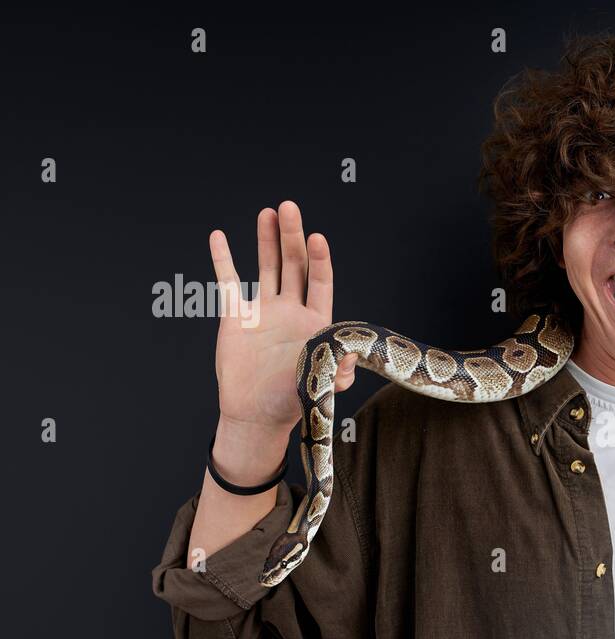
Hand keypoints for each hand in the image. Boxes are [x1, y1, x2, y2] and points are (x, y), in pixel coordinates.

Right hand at [209, 200, 357, 438]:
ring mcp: (264, 310)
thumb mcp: (319, 385)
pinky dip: (223, 259)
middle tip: (289, 207)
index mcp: (315, 322)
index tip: (317, 238)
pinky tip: (219, 236)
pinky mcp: (236, 316)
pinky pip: (228, 282)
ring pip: (267, 266)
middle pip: (294, 265)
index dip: (319, 260)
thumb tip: (353, 357)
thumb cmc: (291, 400)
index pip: (320, 282)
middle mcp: (291, 310)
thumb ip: (339, 372)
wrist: (256, 415)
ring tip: (270, 212)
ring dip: (267, 239)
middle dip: (292, 236)